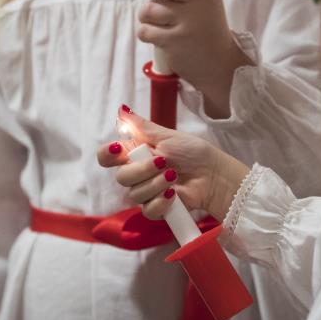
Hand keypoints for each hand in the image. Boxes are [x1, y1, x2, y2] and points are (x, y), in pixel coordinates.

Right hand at [97, 107, 249, 219]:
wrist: (213, 175)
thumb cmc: (192, 152)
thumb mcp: (167, 135)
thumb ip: (141, 126)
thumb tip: (121, 109)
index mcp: (135, 153)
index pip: (107, 157)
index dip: (107, 155)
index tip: (120, 151)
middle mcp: (137, 173)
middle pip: (121, 178)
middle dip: (142, 170)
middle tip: (164, 163)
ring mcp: (146, 192)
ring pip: (135, 194)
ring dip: (156, 184)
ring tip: (174, 177)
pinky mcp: (156, 208)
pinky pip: (147, 210)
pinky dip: (160, 202)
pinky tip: (173, 195)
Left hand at [138, 0, 253, 117]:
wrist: (220, 65)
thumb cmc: (205, 27)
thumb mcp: (198, 1)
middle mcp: (201, 0)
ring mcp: (189, 22)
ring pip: (149, 9)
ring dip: (147, 15)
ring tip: (162, 23)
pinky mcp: (176, 42)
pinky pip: (145, 30)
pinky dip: (147, 33)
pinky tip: (160, 38)